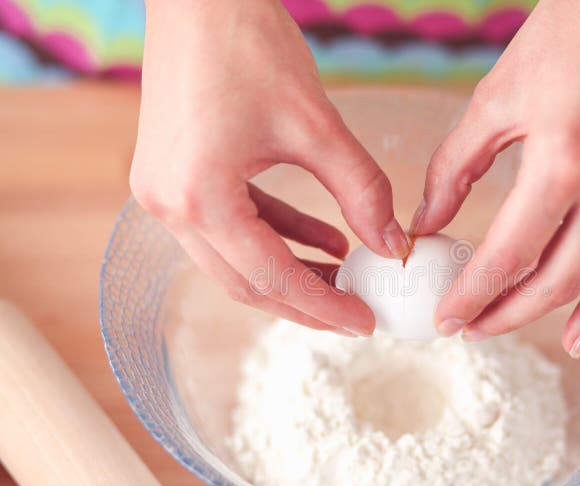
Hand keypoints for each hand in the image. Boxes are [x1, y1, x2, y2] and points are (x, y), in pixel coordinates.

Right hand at [130, 0, 408, 335]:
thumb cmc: (248, 46)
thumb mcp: (316, 126)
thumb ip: (361, 191)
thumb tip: (393, 245)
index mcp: (199, 198)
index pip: (271, 276)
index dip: (324, 305)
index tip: (364, 323)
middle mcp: (169, 206)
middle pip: (246, 280)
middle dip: (306, 301)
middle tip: (356, 313)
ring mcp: (163, 191)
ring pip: (236, 258)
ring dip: (291, 270)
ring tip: (347, 278)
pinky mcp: (173, 175)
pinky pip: (229, 223)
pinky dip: (276, 233)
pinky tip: (325, 239)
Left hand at [411, 0, 579, 355]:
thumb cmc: (566, 39)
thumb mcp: (495, 100)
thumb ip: (455, 168)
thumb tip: (427, 222)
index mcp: (562, 161)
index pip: (509, 255)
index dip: (472, 294)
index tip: (445, 316)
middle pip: (550, 282)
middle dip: (501, 314)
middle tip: (466, 327)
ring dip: (541, 312)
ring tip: (502, 324)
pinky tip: (577, 333)